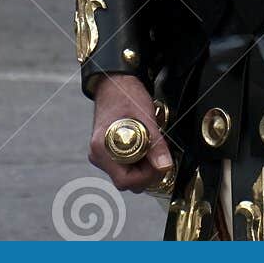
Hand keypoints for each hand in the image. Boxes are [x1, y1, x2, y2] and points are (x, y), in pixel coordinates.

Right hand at [89, 74, 172, 192]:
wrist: (114, 82)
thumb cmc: (126, 95)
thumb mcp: (145, 117)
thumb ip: (155, 144)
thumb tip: (164, 166)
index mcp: (102, 148)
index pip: (124, 180)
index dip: (146, 176)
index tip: (160, 164)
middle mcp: (98, 155)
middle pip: (125, 180)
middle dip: (146, 173)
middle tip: (160, 158)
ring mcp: (102, 155)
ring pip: (126, 175)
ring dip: (143, 168)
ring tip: (153, 150)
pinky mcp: (108, 152)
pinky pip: (124, 166)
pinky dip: (138, 162)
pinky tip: (145, 148)